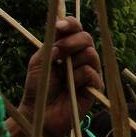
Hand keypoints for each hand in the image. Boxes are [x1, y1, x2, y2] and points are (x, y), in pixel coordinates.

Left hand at [18, 17, 102, 136]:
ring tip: (62, 76)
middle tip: (57, 53)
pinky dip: (78, 78)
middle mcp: (81, 57)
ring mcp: (90, 71)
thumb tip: (60, 28)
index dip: (70, 24)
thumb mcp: (39, 61)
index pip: (75, 29)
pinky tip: (71, 87)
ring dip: (73, 62)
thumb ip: (50, 44)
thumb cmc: (39, 87)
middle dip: (71, 42)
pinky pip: (91, 72)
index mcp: (67, 48)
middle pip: (87, 38)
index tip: (59, 26)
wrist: (40, 112)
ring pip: (90, 54)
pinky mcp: (96, 86)